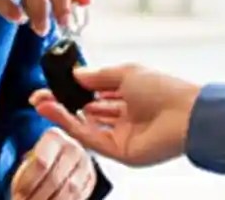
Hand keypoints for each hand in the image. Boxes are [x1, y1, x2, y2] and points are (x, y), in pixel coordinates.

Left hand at [10, 128, 95, 199]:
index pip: (41, 162)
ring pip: (68, 190)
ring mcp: (85, 163)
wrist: (58, 158)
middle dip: (38, 196)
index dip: (28, 183)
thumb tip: (20, 193)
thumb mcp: (29, 158)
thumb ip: (26, 167)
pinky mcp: (91, 178)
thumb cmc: (40, 160)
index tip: (18, 194)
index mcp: (54, 137)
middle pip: (55, 178)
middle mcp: (73, 147)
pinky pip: (79, 196)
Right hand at [30, 63, 201, 166]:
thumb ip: (97, 76)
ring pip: (85, 125)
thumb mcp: (125, 73)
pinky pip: (90, 138)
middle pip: (87, 111)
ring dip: (61, 114)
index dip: (74, 89)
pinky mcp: (119, 152)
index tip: (52, 83)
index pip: (95, 93)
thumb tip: (75, 73)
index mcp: (130, 95)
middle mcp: (124, 116)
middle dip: (63, 103)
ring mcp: (121, 135)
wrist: (185, 115)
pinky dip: (70, 125)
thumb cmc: (163, 89)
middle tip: (39, 96)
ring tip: (41, 102)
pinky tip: (55, 111)